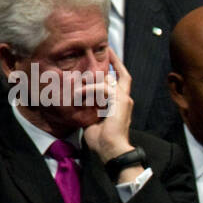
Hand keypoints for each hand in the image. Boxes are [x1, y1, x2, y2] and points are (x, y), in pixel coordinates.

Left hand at [84, 48, 135, 162]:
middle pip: (119, 74)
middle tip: (100, 52)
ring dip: (91, 80)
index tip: (108, 55)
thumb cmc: (102, 140)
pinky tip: (80, 93)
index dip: (115, 66)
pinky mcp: (120, 102)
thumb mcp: (91, 119)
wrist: (111, 150)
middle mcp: (124, 99)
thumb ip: (89, 107)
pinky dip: (90, 89)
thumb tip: (78, 100)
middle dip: (109, 63)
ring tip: (78, 81)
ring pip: (109, 79)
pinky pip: (103, 88)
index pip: (119, 79)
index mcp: (119, 103)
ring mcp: (124, 99)